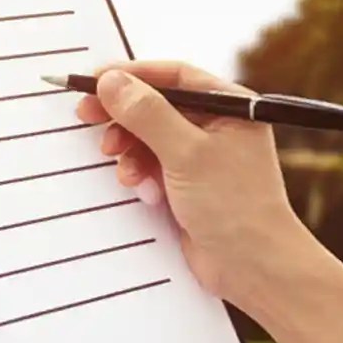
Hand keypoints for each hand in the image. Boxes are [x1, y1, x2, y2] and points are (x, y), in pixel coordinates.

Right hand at [75, 60, 312, 310]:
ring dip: (130, 151)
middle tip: (87, 116)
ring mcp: (202, 157)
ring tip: (127, 171)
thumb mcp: (186, 153)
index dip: (132, 75)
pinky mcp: (188, 185)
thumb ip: (147, 114)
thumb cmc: (235, 206)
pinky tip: (145, 193)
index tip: (94, 81)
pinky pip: (152, 167)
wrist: (254, 267)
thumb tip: (111, 81)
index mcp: (230, 106)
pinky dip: (141, 175)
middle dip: (123, 115)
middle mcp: (217, 126)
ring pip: (149, 138)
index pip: (173, 76)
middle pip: (156, 105)